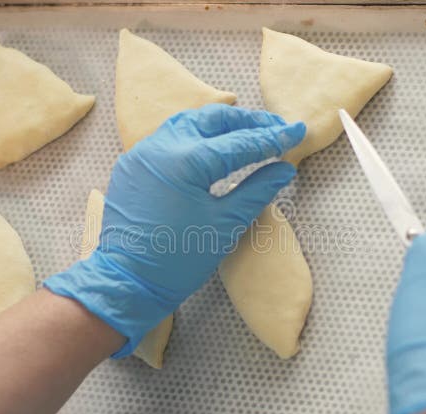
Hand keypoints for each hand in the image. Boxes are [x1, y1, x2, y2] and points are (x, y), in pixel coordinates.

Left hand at [45, 104, 305, 356]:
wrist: (127, 282)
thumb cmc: (179, 259)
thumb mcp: (225, 224)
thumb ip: (257, 190)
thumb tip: (284, 169)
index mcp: (187, 161)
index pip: (240, 142)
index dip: (272, 137)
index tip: (298, 130)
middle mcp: (162, 146)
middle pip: (213, 120)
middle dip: (248, 121)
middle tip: (276, 126)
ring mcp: (142, 153)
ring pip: (188, 123)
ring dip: (220, 124)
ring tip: (248, 131)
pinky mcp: (132, 164)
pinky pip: (167, 138)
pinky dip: (195, 136)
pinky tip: (211, 144)